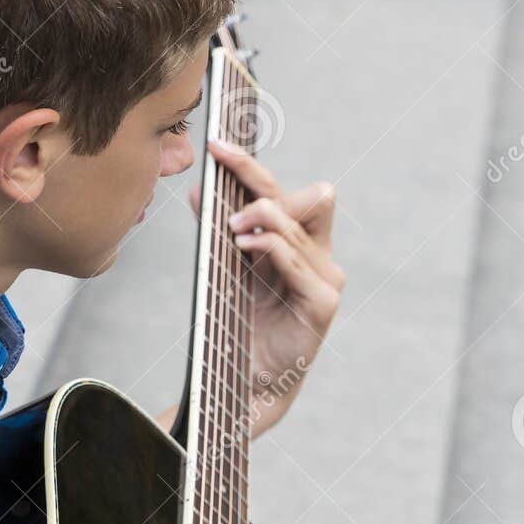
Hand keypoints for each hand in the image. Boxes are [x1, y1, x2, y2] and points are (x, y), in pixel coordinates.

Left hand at [190, 138, 344, 434]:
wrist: (244, 377)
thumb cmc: (239, 322)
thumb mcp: (226, 266)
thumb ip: (217, 228)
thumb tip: (197, 190)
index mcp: (299, 242)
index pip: (285, 189)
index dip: (252, 165)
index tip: (217, 146)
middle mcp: (319, 255)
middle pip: (308, 195)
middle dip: (262, 185)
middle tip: (225, 202)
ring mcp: (326, 278)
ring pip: (297, 226)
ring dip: (259, 219)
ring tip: (230, 229)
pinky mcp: (323, 302)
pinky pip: (298, 259)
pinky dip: (270, 246)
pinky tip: (245, 246)